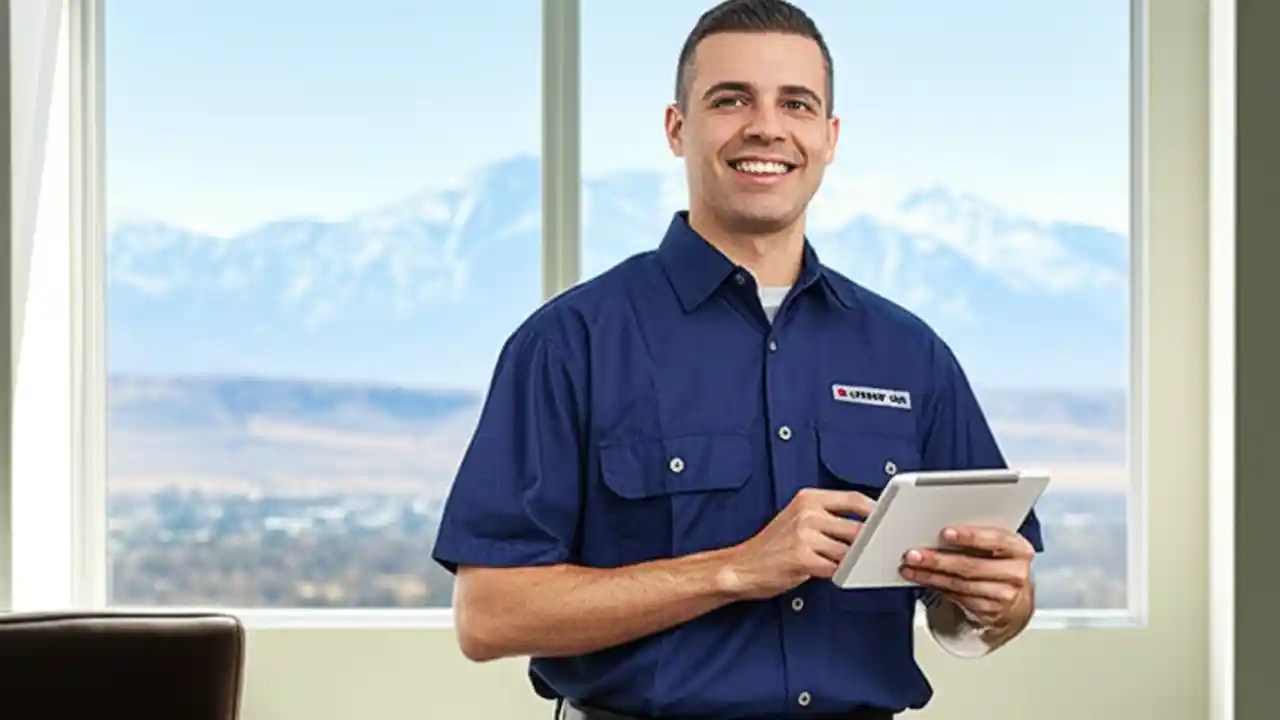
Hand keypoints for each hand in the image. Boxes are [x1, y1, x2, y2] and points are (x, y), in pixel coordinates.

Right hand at [720, 488, 874, 600]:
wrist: (742, 566)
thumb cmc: (773, 546)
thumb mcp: (798, 518)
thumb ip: (828, 516)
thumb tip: (865, 523)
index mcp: (808, 498)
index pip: (854, 499)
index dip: (876, 511)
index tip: (887, 521)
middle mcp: (807, 513)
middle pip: (857, 527)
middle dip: (867, 543)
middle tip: (873, 550)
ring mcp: (805, 536)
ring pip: (849, 551)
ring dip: (850, 562)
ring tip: (840, 563)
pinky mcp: (803, 559)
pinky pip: (836, 568)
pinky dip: (838, 574)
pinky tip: (828, 572)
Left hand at [899, 526, 1034, 628]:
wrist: (1016, 599)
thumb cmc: (1001, 563)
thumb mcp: (997, 546)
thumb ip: (977, 537)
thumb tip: (937, 531)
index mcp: (1018, 549)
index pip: (994, 539)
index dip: (968, 536)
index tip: (944, 533)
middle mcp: (1015, 573)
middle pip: (971, 566)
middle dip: (938, 560)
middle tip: (914, 554)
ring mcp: (1004, 595)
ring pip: (960, 584)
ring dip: (930, 576)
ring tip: (910, 568)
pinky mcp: (990, 612)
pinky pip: (958, 598)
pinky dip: (936, 587)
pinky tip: (923, 580)